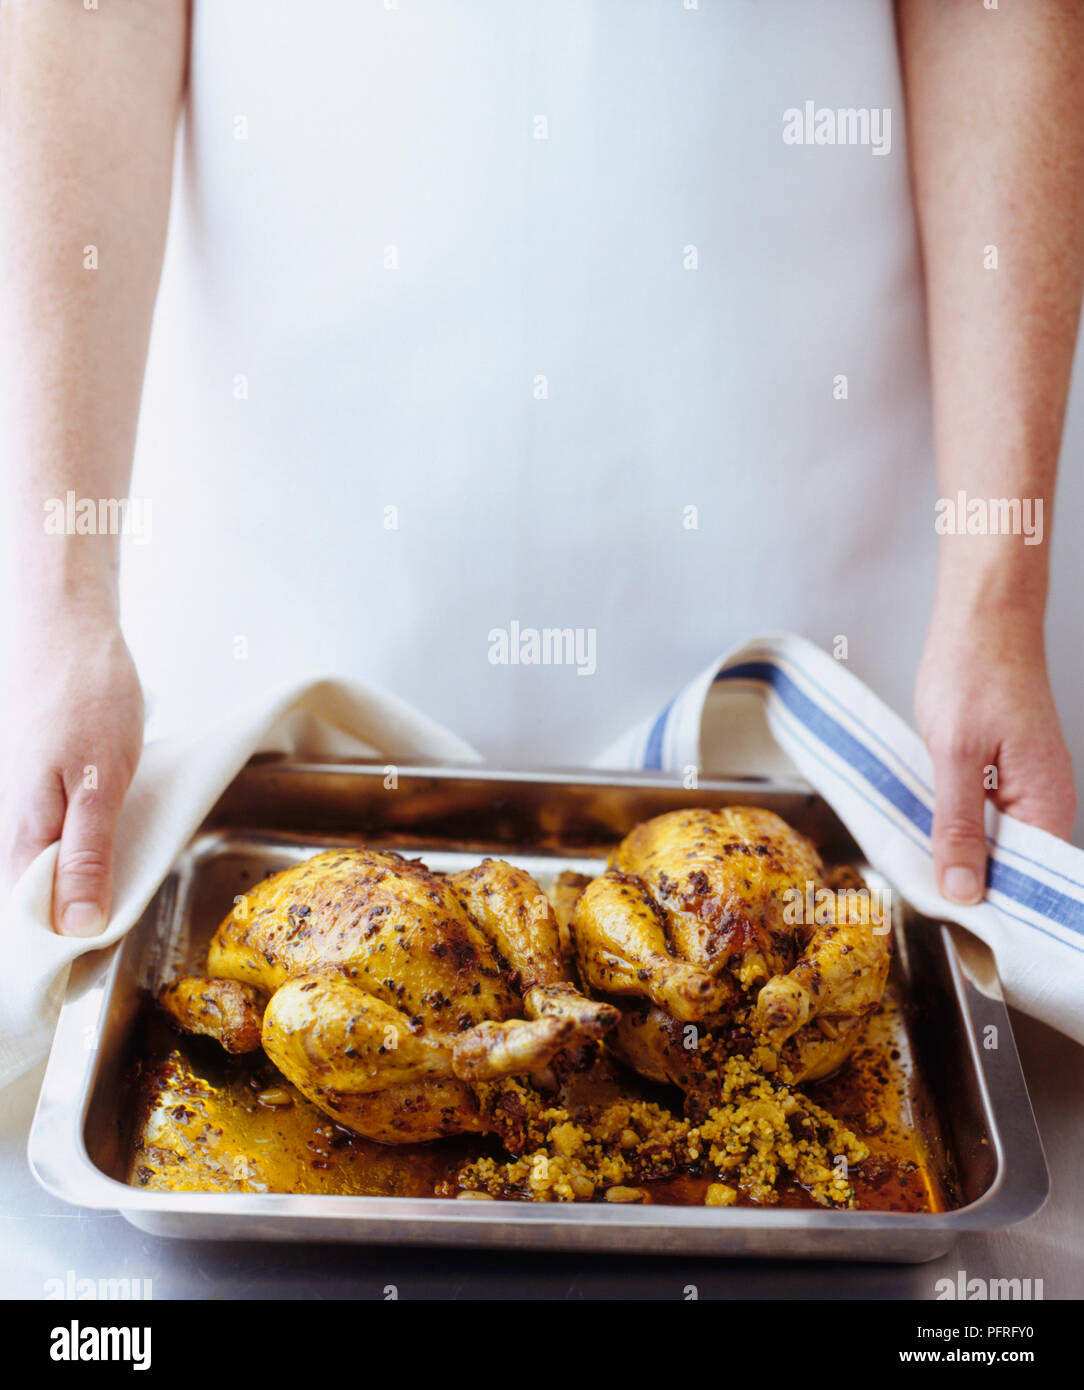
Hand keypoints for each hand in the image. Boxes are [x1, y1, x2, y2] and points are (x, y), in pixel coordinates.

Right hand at [0, 605, 143, 934]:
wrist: (65, 628)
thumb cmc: (85, 696)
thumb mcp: (99, 783)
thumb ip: (87, 854)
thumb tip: (75, 925)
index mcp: (23, 832)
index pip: (34, 915)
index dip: (67, 942)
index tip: (99, 958)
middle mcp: (13, 820)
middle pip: (40, 892)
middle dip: (75, 913)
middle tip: (115, 926)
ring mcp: (21, 799)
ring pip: (48, 859)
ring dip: (82, 875)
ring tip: (117, 885)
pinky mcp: (35, 781)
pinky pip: (53, 829)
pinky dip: (81, 842)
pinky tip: (107, 839)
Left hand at [915, 599, 1075, 905]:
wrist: (982, 618)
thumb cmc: (973, 671)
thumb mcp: (954, 755)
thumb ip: (959, 825)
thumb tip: (964, 890)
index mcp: (1047, 805)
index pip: (1032, 887)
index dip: (997, 914)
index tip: (959, 933)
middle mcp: (1046, 803)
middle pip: (1014, 872)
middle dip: (974, 891)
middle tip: (928, 903)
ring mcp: (1027, 790)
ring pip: (997, 847)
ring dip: (963, 861)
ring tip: (922, 876)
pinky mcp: (1005, 776)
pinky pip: (986, 820)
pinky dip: (959, 830)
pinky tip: (929, 837)